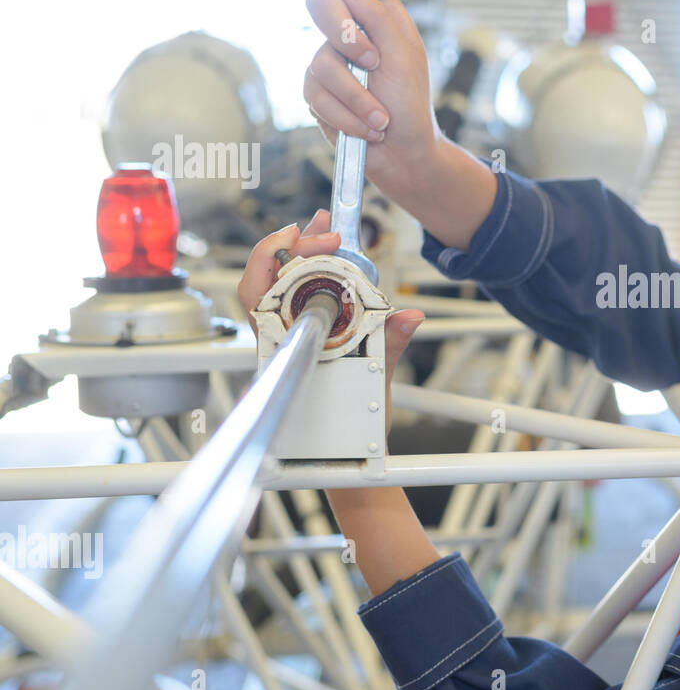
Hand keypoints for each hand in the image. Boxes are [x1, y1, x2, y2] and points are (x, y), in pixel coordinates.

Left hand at [237, 208, 424, 436]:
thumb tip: (408, 316)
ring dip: (304, 257)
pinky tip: (331, 261)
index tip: (313, 239)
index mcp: (284, 349)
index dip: (279, 257)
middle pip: (270, 280)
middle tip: (327, 227)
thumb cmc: (349, 435)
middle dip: (296, 246)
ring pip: (282, 289)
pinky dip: (315, 277)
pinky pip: (300, 304)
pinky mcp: (305, 343)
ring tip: (327, 231)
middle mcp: (279, 342)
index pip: (261, 292)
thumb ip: (386, 346)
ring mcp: (290, 342)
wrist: (344, 462)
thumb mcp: (373, 384)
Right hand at [303, 0, 443, 200]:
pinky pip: (318, 97)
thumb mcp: (404, 55)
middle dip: (344, 34)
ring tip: (382, 119)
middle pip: (319, 3)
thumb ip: (377, 16)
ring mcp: (328, 63)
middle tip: (371, 61)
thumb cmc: (411, 104)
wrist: (404, 156)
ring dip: (358, 97)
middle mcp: (348, 34)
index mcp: (376, 16)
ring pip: (322, 63)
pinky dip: (349, 117)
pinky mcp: (317, 95)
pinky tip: (368, 130)